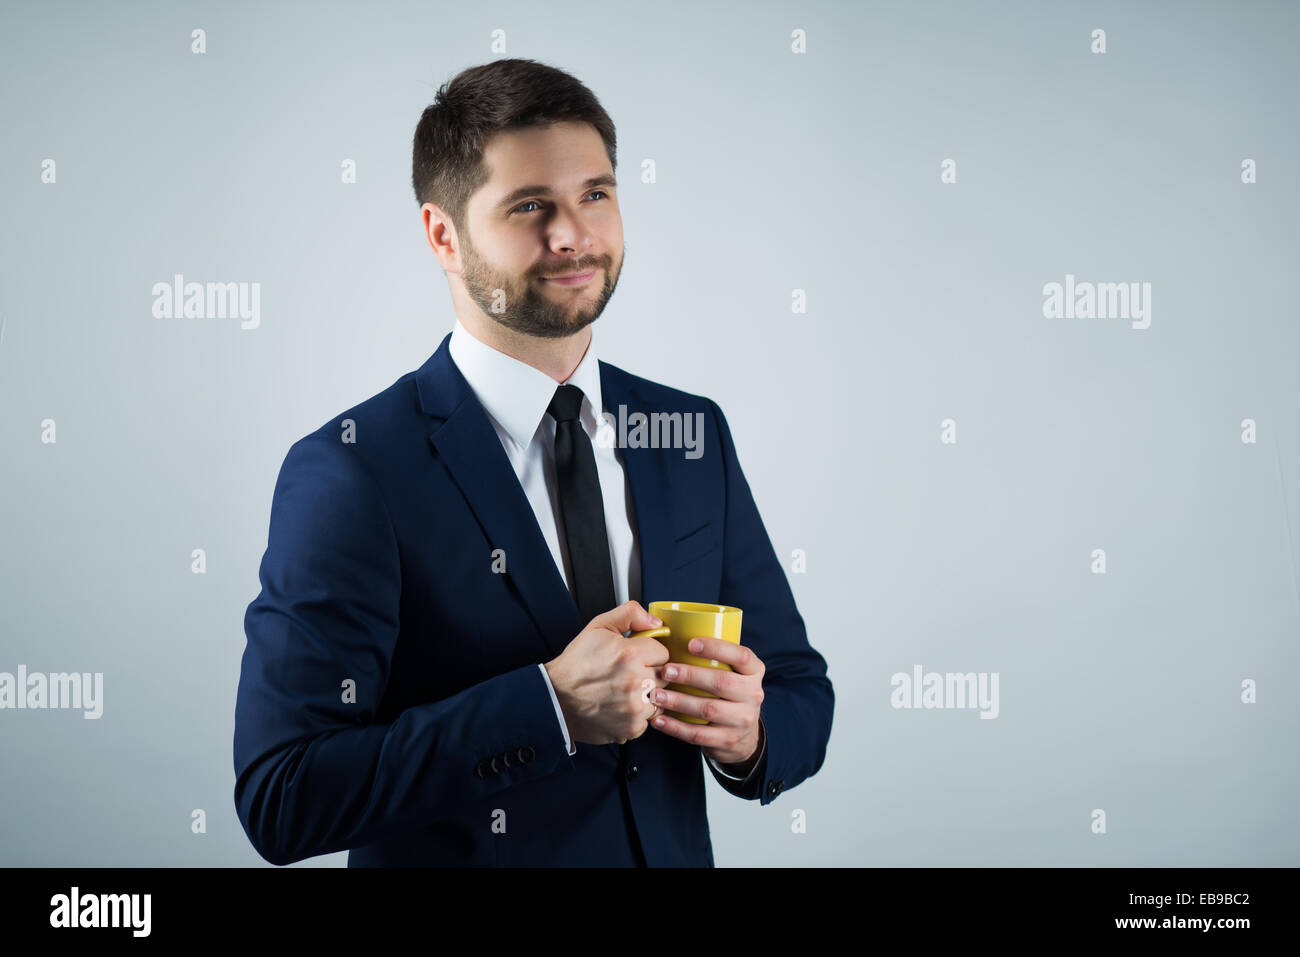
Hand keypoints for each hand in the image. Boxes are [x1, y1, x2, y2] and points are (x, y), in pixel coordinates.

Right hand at [544, 601, 671, 745]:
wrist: (556, 697)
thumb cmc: (576, 664)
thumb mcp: (599, 626)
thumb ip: (631, 614)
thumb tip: (656, 622)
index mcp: (631, 655)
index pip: (663, 653)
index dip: (648, 654)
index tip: (635, 658)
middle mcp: (636, 682)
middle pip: (664, 676)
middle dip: (649, 673)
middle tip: (628, 674)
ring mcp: (635, 708)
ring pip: (659, 698)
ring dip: (646, 695)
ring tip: (623, 690)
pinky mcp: (632, 727)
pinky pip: (648, 718)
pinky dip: (637, 714)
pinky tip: (619, 706)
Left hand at [650, 636, 764, 767]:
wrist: (743, 734)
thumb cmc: (727, 692)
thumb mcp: (732, 671)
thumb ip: (715, 656)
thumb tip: (673, 633)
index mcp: (754, 671)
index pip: (741, 656)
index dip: (716, 648)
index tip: (690, 643)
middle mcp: (753, 694)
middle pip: (721, 683)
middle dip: (690, 676)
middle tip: (665, 671)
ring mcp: (742, 719)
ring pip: (708, 709)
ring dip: (678, 701)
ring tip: (656, 695)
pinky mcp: (728, 740)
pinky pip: (698, 734)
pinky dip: (675, 727)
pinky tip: (659, 719)